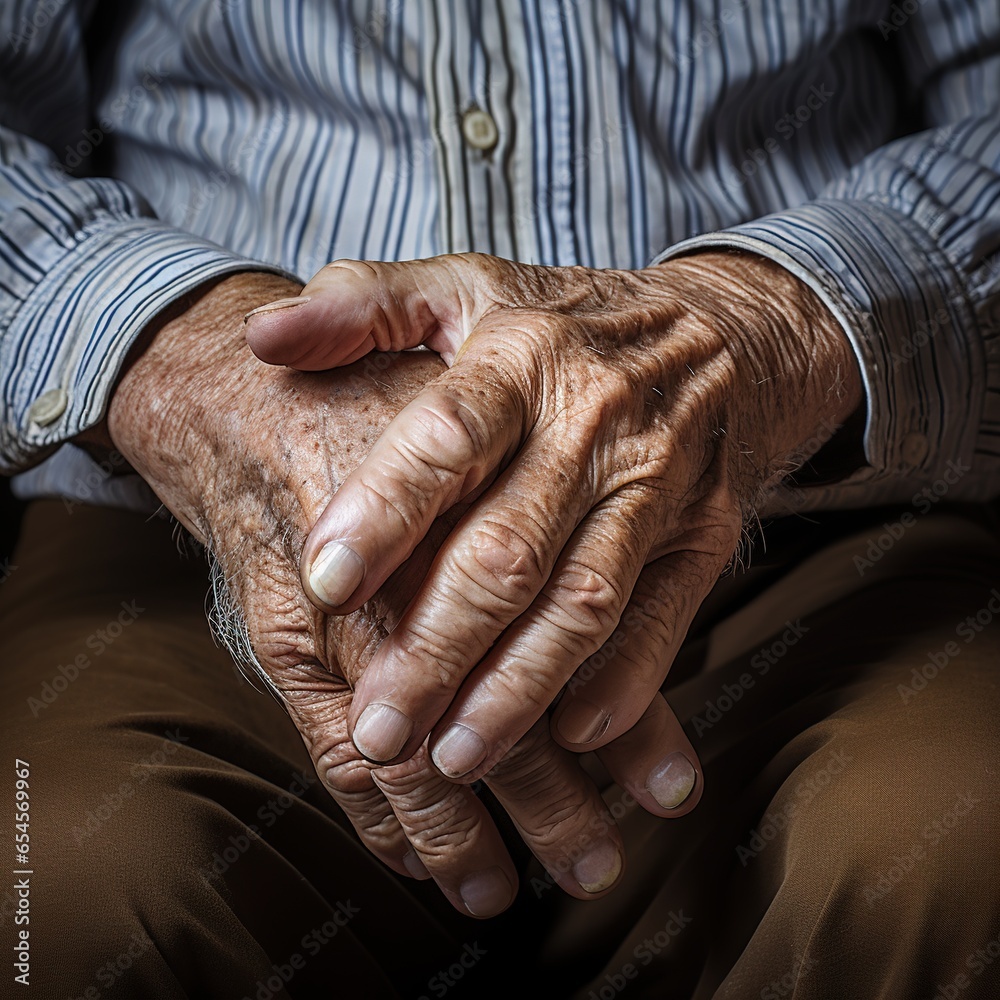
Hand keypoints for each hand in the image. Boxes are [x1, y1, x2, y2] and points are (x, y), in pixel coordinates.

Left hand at [104, 272, 676, 916]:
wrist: (723, 334)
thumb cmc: (567, 321)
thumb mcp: (464, 285)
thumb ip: (361, 305)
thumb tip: (264, 339)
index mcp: (520, 356)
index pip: (446, 436)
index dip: (385, 510)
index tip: (324, 583)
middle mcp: (592, 423)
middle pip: (508, 549)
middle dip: (438, 647)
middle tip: (378, 728)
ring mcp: (657, 483)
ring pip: (582, 601)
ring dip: (519, 689)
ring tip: (453, 758)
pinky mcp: (705, 532)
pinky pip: (665, 615)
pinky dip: (625, 681)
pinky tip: (573, 733)